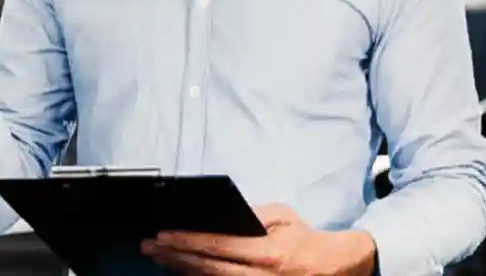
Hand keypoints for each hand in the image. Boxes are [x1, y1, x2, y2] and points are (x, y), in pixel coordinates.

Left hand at [141, 203, 376, 274]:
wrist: (335, 269)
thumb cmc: (306, 241)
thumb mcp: (283, 217)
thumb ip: (253, 215)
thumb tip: (222, 215)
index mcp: (267, 252)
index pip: (218, 246)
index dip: (187, 242)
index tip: (164, 235)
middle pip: (207, 269)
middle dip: (175, 258)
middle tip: (150, 248)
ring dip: (182, 271)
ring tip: (160, 259)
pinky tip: (183, 273)